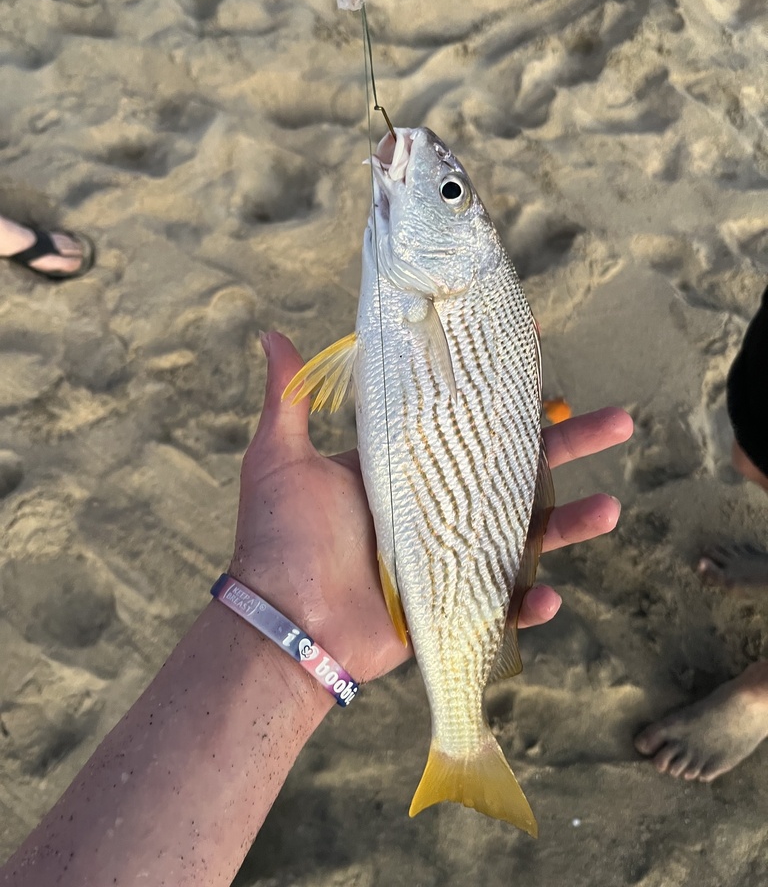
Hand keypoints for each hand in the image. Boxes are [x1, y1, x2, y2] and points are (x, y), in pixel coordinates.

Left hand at [231, 332, 632, 683]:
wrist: (281, 623)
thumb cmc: (278, 539)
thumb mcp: (280, 459)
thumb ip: (288, 399)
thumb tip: (270, 334)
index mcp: (407, 468)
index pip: (467, 421)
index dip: (507, 392)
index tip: (542, 354)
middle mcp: (437, 506)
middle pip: (518, 469)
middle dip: (572, 445)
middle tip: (620, 422)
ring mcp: (450, 556)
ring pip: (527, 533)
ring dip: (573, 522)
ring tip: (612, 508)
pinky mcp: (452, 604)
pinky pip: (504, 604)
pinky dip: (529, 603)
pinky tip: (552, 593)